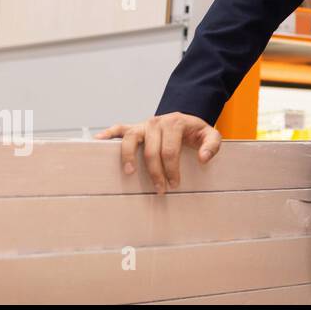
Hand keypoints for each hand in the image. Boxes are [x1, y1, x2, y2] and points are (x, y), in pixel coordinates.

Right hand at [96, 113, 222, 195]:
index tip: (174, 184)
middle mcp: (157, 122)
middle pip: (151, 150)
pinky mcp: (134, 127)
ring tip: (130, 173)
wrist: (185, 120)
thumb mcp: (210, 135)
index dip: (171, 169)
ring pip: (131, 139)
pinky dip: (107, 134)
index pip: (170, 151)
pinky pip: (118, 128)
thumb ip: (212, 145)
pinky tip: (98, 141)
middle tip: (159, 189)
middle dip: (155, 172)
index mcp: (175, 123)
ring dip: (128, 156)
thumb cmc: (195, 132)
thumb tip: (204, 158)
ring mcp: (143, 124)